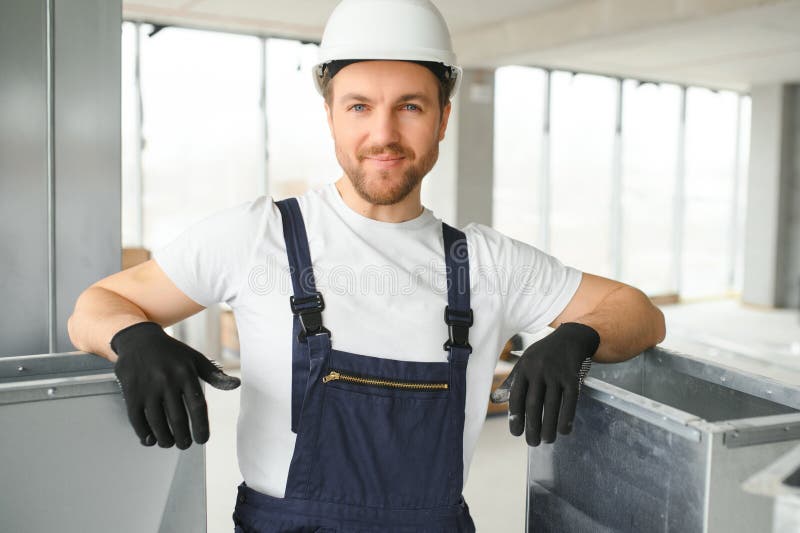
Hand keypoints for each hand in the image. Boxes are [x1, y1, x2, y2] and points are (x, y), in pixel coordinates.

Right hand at [110, 321, 240, 448]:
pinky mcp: (132, 394)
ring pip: (158, 423)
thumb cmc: (171, 352)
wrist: (139, 340)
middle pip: (178, 419)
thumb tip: (236, 385)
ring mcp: (148, 388)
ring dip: (165, 439)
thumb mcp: (195, 359)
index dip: (201, 427)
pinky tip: (150, 439)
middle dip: (183, 438)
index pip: (197, 407)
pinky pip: (138, 420)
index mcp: (186, 374)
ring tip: (169, 443)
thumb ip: (214, 375)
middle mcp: (167, 382)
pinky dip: (144, 434)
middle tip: (185, 444)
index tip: (202, 440)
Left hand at [503, 322, 598, 445]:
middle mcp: (539, 371)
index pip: (516, 397)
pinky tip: (563, 431)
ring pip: (552, 405)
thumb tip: (495, 399)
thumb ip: (512, 382)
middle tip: (532, 443)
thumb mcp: (525, 362)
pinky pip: (570, 401)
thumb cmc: (544, 354)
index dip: (516, 417)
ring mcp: (556, 374)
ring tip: (547, 440)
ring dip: (549, 426)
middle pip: (534, 404)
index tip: (516, 433)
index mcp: (524, 368)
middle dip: (532, 426)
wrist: (570, 338)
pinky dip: (566, 418)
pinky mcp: (573, 378)